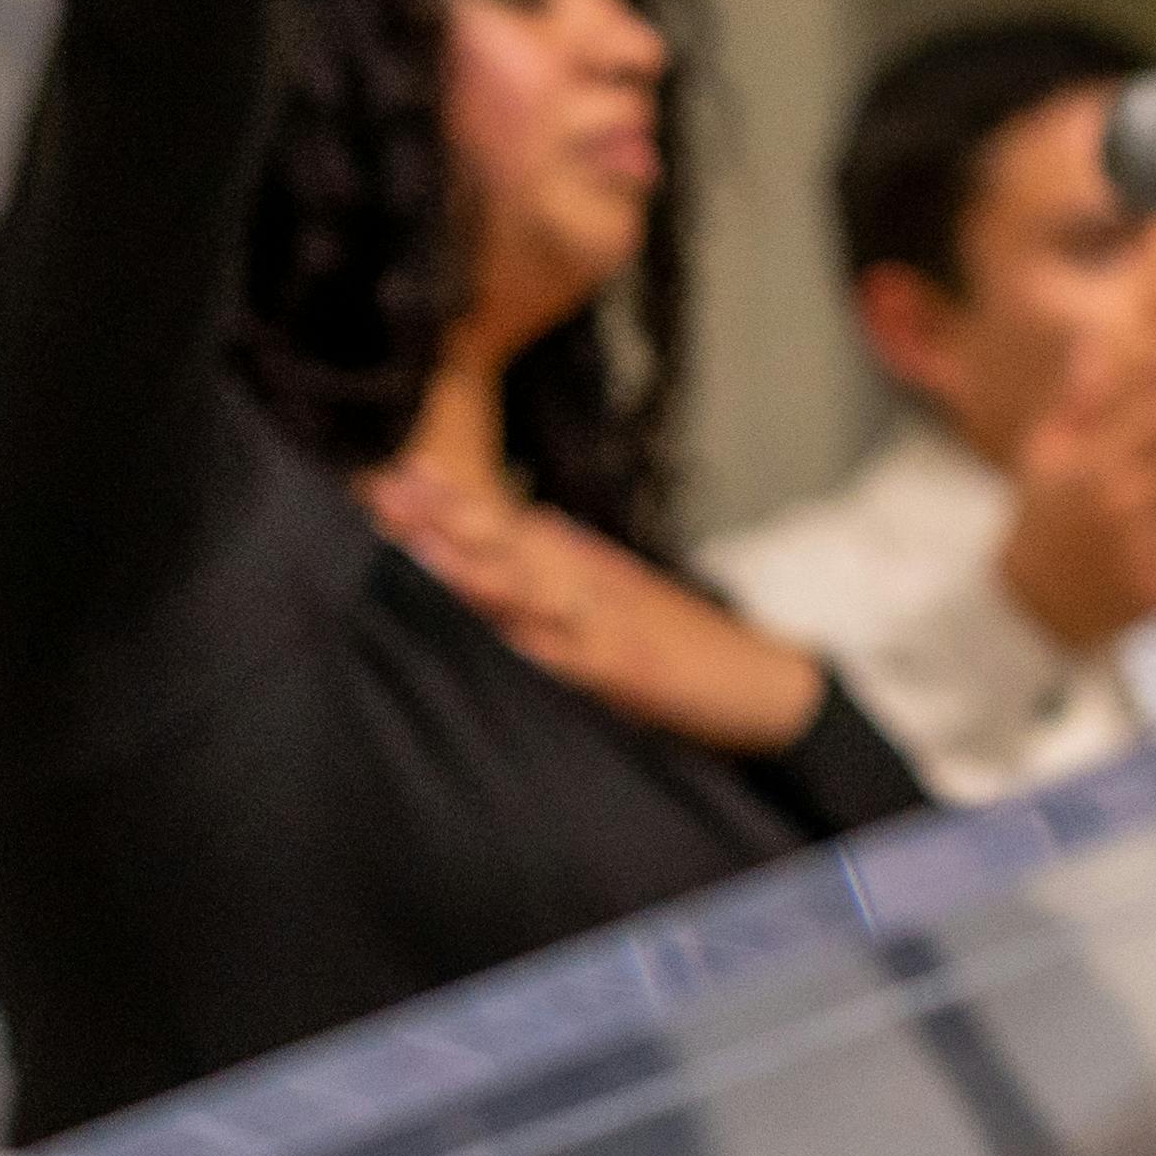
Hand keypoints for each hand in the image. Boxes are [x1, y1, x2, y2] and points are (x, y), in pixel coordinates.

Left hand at [357, 464, 826, 755]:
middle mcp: (586, 585)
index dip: (451, 502)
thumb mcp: (620, 589)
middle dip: (446, 518)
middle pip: (506, 543)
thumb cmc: (682, 638)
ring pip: (532, 591)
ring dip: (479, 569)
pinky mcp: (631, 673)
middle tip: (388, 487)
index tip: (397, 472)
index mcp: (579, 566)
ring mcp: (607, 626)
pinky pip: (580, 659)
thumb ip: (571, 557)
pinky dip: (544, 646)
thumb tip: (528, 518)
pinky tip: (507, 637)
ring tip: (426, 549)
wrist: (767, 683)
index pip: (503, 525)